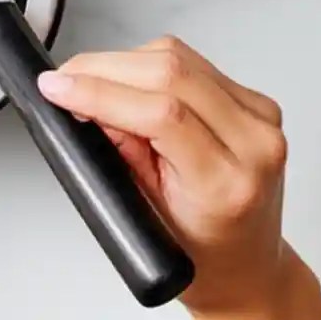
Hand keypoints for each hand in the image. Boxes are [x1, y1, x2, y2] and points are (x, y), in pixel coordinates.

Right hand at [38, 37, 320, 319]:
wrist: (246, 262)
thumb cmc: (200, 252)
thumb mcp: (143, 212)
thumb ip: (117, 150)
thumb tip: (85, 99)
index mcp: (226, 183)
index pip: (161, 113)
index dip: (100, 92)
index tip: (59, 86)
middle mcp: (253, 144)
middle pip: (171, 71)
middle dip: (105, 67)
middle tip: (67, 79)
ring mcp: (261, 118)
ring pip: (180, 57)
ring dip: (125, 63)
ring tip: (97, 87)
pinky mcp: (256, 100)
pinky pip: (195, 62)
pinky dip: (153, 65)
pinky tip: (133, 83)